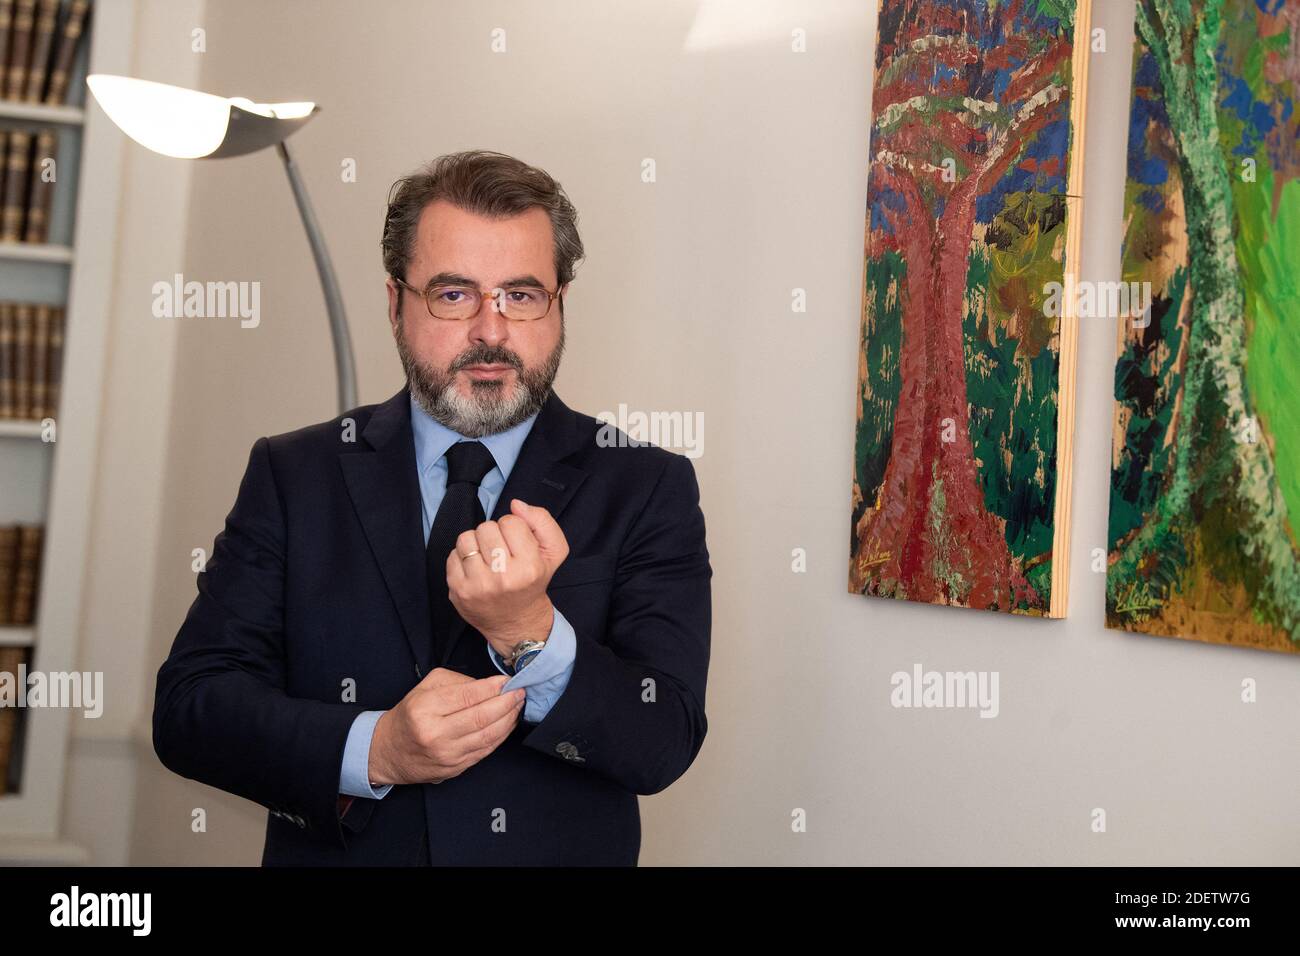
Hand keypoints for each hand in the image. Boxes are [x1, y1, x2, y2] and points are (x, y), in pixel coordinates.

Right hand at [368, 667, 524, 785]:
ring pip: (488, 736)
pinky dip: (501, 736)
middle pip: (482, 717)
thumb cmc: (410, 715)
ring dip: (509, 719)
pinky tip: (508, 723)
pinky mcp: (455, 769)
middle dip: (507, 702)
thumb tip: (489, 685)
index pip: (467, 696)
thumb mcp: (425, 687)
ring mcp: (446, 755)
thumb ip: (457, 682)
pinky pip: (485, 751)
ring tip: (518, 705)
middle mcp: (435, 734)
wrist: (388, 751)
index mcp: (425, 709)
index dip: (493, 688)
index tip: (508, 681)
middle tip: (520, 691)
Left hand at [446, 498, 568, 657]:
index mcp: (529, 568)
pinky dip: (463, 557)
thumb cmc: (533, 582)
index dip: (514, 528)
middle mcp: (503, 578)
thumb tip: (516, 505)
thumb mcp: (554, 552)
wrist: (516, 621)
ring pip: (466, 538)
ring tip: (487, 558)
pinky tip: (475, 569)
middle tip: (502, 552)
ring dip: (476, 543)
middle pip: (486, 527)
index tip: (517, 544)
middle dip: (494, 535)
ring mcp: (477, 586)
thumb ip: (542, 521)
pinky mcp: (458, 590)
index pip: (510, 521)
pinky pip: (453, 554)